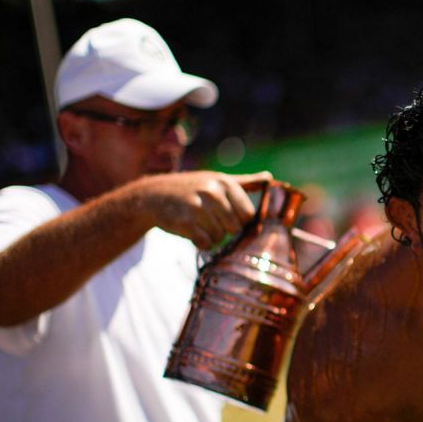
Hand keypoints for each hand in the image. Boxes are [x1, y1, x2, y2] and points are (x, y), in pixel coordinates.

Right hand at [132, 170, 272, 249]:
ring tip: (198, 224)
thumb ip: (245, 182)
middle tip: (209, 221)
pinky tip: (192, 233)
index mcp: (225, 183)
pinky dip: (201, 243)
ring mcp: (198, 207)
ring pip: (220, 237)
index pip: (249, 215)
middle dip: (225, 230)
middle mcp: (213, 192)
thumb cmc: (191, 189)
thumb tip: (270, 178)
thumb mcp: (216, 180)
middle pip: (235, 228)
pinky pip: (206, 243)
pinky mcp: (184, 223)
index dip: (239, 221)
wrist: (152, 196)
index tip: (225, 216)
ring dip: (211, 236)